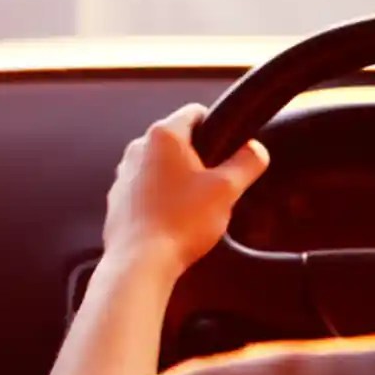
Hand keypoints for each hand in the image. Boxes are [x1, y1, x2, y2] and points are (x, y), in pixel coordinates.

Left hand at [104, 103, 269, 276]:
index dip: (217, 127)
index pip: (195, 113)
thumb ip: (246, 163)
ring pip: (161, 166)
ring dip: (179, 179)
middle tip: (215, 185)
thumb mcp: (226, 190)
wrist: (140, 261)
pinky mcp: (118, 198)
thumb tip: (256, 149)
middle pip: (178, 141)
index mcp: (163, 135)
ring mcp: (124, 173)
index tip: (229, 148)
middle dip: (199, 158)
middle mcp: (138, 148)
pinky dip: (161, 198)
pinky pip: (146, 189)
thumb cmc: (180, 222)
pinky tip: (173, 220)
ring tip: (194, 207)